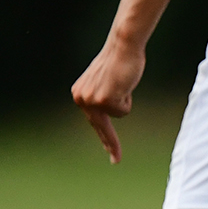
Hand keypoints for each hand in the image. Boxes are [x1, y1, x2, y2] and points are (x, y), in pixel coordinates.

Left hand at [71, 37, 145, 163]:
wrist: (122, 46)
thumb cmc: (120, 59)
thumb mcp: (105, 80)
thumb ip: (103, 94)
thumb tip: (107, 106)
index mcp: (79, 94)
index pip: (93, 121)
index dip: (104, 138)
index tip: (110, 155)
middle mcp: (81, 99)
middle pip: (101, 126)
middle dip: (111, 143)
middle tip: (115, 161)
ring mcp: (92, 101)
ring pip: (118, 114)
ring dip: (126, 100)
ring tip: (123, 82)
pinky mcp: (104, 101)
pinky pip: (124, 110)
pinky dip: (128, 97)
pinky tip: (124, 83)